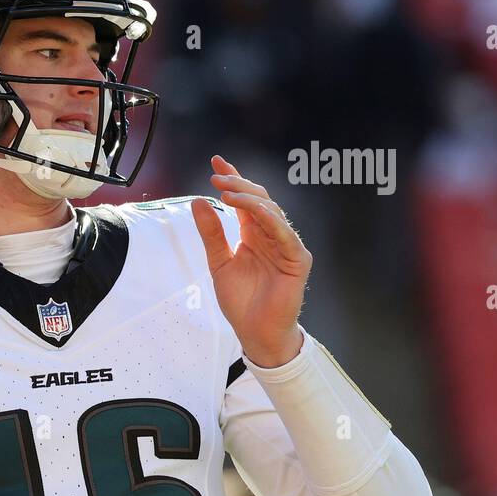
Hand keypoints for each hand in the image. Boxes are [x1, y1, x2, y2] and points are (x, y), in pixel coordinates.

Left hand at [191, 155, 310, 367]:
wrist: (255, 333)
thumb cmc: (241, 301)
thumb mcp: (218, 262)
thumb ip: (211, 233)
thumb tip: (198, 202)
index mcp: (254, 235)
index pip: (245, 201)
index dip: (234, 179)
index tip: (216, 162)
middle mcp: (272, 236)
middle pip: (259, 201)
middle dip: (239, 185)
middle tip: (217, 176)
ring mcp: (286, 246)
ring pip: (272, 213)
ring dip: (250, 198)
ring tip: (227, 190)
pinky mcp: (297, 259)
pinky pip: (284, 233)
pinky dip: (268, 219)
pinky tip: (252, 209)